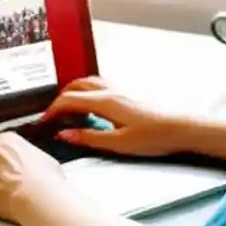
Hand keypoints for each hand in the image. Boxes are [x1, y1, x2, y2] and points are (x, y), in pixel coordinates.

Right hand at [41, 77, 186, 155]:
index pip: (69, 100)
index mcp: (105, 102)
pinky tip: (91, 107)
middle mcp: (110, 91)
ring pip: (88, 82)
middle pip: (76, 85)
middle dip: (60, 98)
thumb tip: (64, 134)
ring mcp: (120, 89)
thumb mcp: (118, 144)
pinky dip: (86, 92)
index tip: (44, 121)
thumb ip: (89, 138)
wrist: (181, 128)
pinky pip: (99, 85)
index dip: (52, 110)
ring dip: (73, 92)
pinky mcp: (127, 93)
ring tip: (68, 110)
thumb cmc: (154, 137)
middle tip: (53, 115)